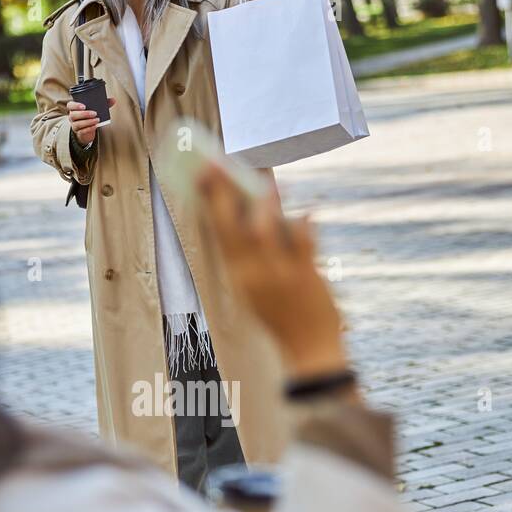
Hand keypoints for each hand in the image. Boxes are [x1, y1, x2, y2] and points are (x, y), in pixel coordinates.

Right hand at [67, 96, 115, 144]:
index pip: (70, 105)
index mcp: (74, 108)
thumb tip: (113, 100)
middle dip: (84, 114)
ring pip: (78, 124)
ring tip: (97, 120)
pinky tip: (96, 126)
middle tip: (94, 113)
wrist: (87, 130)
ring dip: (88, 122)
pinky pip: (82, 131)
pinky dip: (89, 128)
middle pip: (73, 115)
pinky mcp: (79, 133)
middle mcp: (72, 117)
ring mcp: (75, 125)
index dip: (75, 105)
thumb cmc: (90, 116)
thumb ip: (103, 104)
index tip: (84, 106)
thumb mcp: (95, 108)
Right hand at [197, 160, 348, 379]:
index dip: (210, 201)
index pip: (218, 232)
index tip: (202, 172)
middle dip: (222, 192)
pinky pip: (302, 241)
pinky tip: (306, 211)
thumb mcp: (257, 286)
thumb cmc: (285, 313)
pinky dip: (303, 223)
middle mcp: (252, 275)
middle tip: (216, 161)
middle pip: (232, 226)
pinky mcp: (305, 276)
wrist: (309, 349)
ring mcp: (278, 275)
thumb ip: (252, 253)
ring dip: (265, 203)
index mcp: (238, 277)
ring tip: (268, 182)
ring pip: (264, 231)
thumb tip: (254, 207)